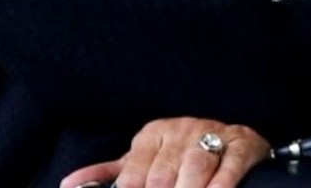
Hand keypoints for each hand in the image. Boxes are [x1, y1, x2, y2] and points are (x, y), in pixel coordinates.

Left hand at [60, 118, 269, 187]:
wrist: (232, 137)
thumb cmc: (179, 154)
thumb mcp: (144, 159)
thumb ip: (111, 172)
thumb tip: (68, 184)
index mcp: (153, 133)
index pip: (136, 171)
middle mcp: (182, 128)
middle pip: (165, 173)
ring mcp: (213, 133)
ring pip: (196, 166)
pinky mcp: (242, 142)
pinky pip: (229, 164)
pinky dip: (221, 183)